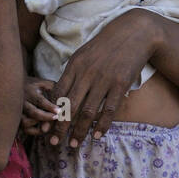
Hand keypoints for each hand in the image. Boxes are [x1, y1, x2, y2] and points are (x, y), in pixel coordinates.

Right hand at [21, 76, 59, 135]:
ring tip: (50, 122)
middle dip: (46, 117)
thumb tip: (64, 99)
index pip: (40, 101)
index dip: (50, 107)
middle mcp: (22, 102)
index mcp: (29, 92)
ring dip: (39, 124)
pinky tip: (45, 127)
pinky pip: (26, 129)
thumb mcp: (44, 84)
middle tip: (57, 117)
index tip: (59, 111)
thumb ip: (54, 89)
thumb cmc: (36, 86)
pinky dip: (35, 131)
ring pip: (26, 122)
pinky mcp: (19, 120)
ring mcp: (18, 112)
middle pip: (32, 112)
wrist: (17, 87)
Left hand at [48, 9, 162, 147]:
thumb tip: (60, 94)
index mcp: (74, 65)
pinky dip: (102, 125)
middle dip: (60, 127)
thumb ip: (72, 73)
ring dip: (79, 131)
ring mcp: (104, 80)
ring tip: (74, 144)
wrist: (134, 33)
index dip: (50, 113)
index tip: (44, 128)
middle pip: (69, 106)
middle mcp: (87, 73)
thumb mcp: (84, 54)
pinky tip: (96, 136)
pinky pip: (109, 109)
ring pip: (87, 111)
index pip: (58, 94)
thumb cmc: (107, 44)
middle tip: (53, 143)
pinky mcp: (120, 84)